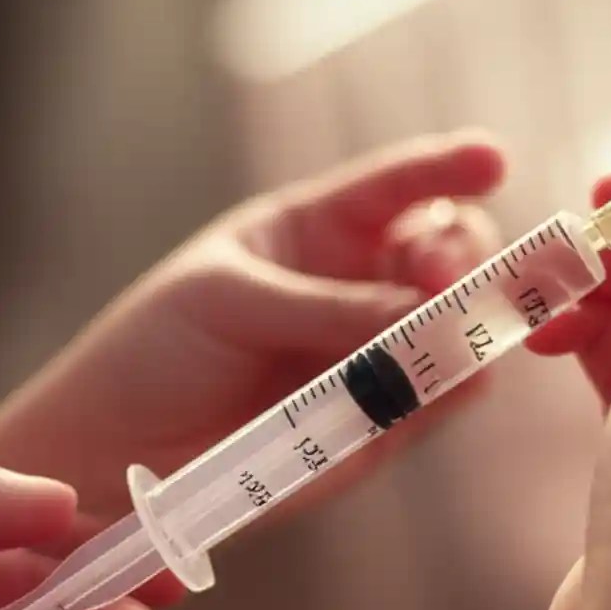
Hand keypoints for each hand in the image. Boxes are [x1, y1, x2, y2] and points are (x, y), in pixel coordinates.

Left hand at [0, 131, 503, 526]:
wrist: (119, 449)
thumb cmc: (157, 349)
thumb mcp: (228, 303)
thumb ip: (325, 307)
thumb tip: (423, 313)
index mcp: (318, 230)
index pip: (395, 186)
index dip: (446, 167)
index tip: (491, 159)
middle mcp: (362, 283)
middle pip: (447, 249)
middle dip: (460, 253)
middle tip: (438, 278)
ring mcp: (378, 351)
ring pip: (460, 322)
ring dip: (472, 319)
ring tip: (453, 329)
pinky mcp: (385, 419)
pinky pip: (444, 394)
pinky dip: (459, 382)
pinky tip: (454, 376)